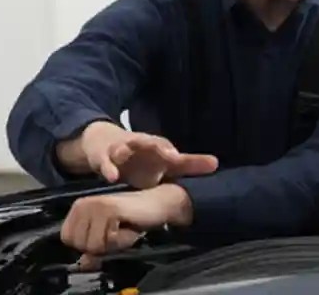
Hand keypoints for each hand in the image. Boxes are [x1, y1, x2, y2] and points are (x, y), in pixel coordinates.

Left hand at [60, 185, 193, 269]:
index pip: (67, 239)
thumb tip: (82, 265)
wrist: (155, 204)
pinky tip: (128, 227)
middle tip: (115, 232)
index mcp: (78, 208)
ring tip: (122, 229)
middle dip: (100, 247)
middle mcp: (83, 204)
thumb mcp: (107, 237)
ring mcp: (96, 205)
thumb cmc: (131, 220)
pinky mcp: (110, 210)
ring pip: (94, 245)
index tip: (103, 236)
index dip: (86, 245)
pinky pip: (110, 241)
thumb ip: (93, 250)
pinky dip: (122, 240)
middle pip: (81, 245)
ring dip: (113, 244)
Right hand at [78, 122, 218, 188]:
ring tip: (128, 154)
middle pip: (152, 143)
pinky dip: (108, 167)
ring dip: (127, 149)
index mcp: (158, 149)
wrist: (102, 142)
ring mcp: (120, 148)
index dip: (191, 160)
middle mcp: (141, 145)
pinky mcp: (103, 155)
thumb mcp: (163, 163)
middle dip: (161, 148)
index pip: (177, 152)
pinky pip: (105, 162)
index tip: (209, 165)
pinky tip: (112, 177)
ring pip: (124, 146)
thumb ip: (187, 165)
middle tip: (173, 156)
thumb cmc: (139, 158)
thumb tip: (216, 165)